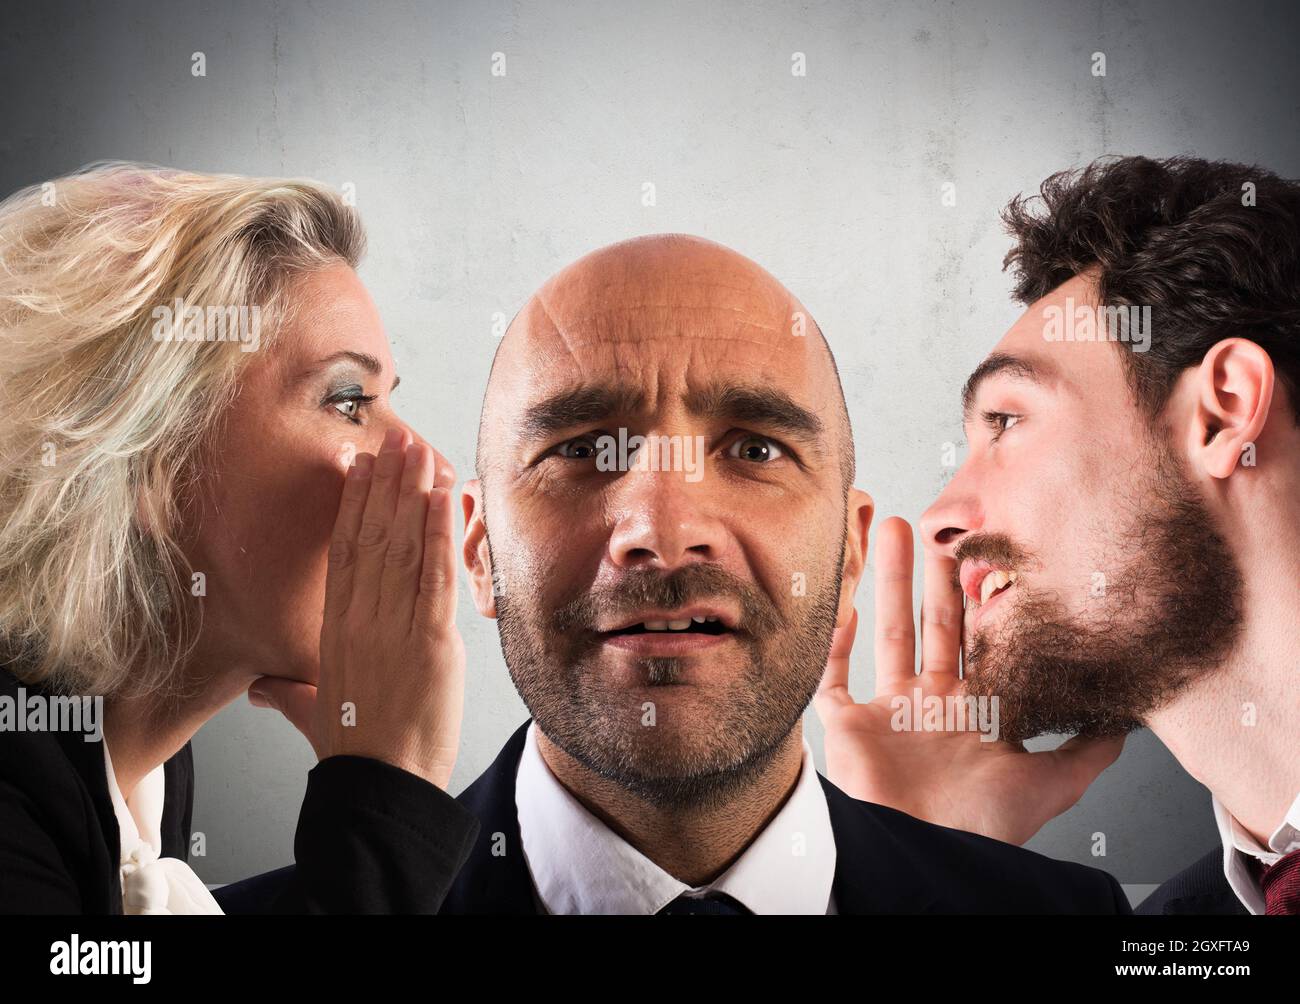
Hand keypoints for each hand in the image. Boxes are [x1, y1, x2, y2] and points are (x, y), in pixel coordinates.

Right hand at [248, 427, 464, 789]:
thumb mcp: (310, 711)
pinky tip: (442, 496)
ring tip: (422, 451)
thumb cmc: (355, 752)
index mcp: (335, 628)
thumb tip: (261, 686)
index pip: (343, 551)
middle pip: (371, 534)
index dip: (354, 504)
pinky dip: (438, 532)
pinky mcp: (430, 640)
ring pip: (402, 544)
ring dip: (413, 493)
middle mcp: (360, 617)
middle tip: (398, 438)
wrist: (380, 786)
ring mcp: (393, 625)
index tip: (363, 466)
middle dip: (387, 482)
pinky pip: (435, 574)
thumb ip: (287, 691)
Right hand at [812, 516, 1122, 844]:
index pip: (981, 641)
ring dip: (889, 583)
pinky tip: (844, 602)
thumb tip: (1127, 712)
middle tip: (938, 526)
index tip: (987, 554)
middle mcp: (933, 706)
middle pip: (934, 626)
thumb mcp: (1053, 783)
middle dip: (934, 576)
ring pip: (887, 634)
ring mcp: (888, 713)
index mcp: (976, 713)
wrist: (924, 853)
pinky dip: (835, 643)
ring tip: (893, 530)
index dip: (982, 599)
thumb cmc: (983, 824)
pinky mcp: (846, 726)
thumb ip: (1089, 747)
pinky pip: (833, 677)